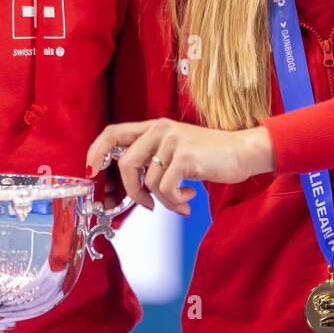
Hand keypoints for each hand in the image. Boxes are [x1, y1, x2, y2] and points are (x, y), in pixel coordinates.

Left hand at [86, 119, 274, 214]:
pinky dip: (176, 201)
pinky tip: (190, 196)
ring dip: (164, 201)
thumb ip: (154, 159)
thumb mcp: (177, 150)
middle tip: (147, 205)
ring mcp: (173, 141)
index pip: (113, 133)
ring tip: (181, 199)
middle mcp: (161, 130)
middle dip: (132, 192)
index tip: (90, 171)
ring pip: (149, 183)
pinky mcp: (185, 157)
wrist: (243, 152)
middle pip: (126, 165)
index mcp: (155, 127)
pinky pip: (166, 190)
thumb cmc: (210, 156)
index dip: (96, 152)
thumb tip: (128, 188)